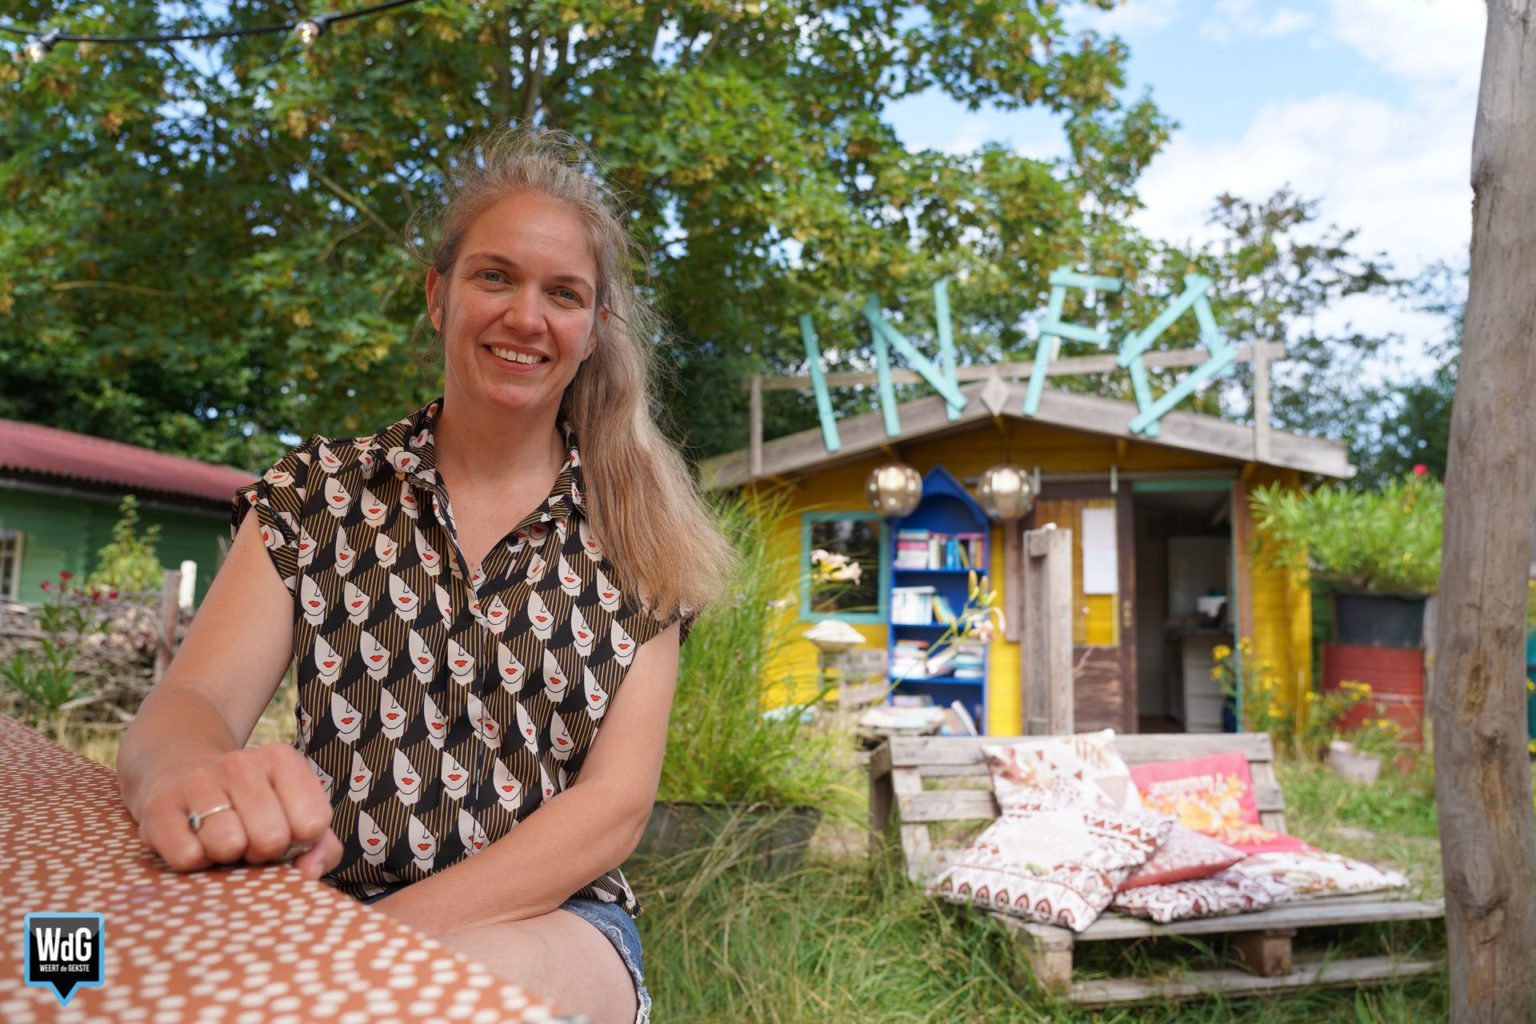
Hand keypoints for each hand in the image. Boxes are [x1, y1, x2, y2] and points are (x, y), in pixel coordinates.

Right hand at [135, 741, 342, 881]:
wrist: (182, 776)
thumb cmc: (252, 809)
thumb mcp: (296, 816)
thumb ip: (322, 847)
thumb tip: (309, 873)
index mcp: (282, 759)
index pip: (313, 822)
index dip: (299, 840)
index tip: (284, 831)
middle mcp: (240, 762)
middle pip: (272, 837)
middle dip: (263, 851)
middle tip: (249, 839)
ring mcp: (196, 781)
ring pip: (228, 845)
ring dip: (227, 856)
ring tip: (222, 839)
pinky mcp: (159, 807)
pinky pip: (187, 856)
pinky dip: (194, 862)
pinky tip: (194, 843)